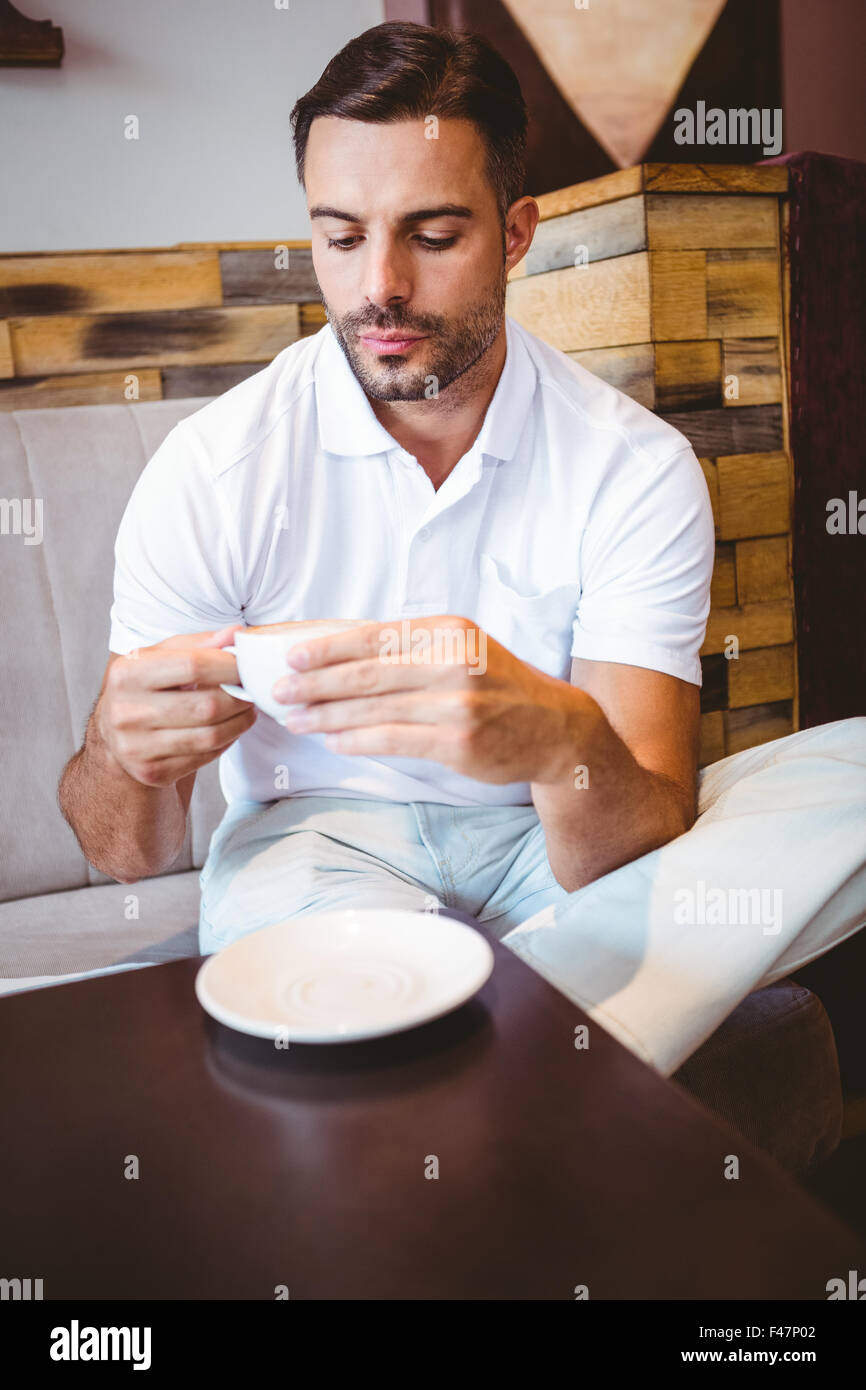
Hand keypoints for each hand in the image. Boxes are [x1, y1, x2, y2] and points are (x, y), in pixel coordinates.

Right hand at [95, 624, 256, 786]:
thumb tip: (236, 634)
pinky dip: (226, 740)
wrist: (112, 735)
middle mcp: (127, 712)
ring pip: (210, 736)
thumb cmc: (143, 688)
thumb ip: (198, 644)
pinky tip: (229, 728)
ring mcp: (137, 747)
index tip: (247, 665)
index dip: (228, 666)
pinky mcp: (152, 771)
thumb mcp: (159, 657)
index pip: (192, 666)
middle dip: (240, 697)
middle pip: (206, 706)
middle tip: (252, 690)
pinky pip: (205, 756)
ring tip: (247, 708)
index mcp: (127, 674)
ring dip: (240, 722)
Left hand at [270, 614, 592, 784]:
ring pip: (374, 709)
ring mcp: (457, 705)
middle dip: (317, 683)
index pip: (376, 637)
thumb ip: (413, 647)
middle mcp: (455, 664)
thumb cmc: (499, 686)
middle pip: (369, 673)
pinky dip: (358, 740)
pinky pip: (393, 740)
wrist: (555, 729)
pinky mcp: (458, 742)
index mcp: (451, 631)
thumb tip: (342, 650)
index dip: (329, 648)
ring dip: (328, 716)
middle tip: (280, 691)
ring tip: (296, 720)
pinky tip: (334, 741)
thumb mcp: (464, 649)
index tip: (292, 656)